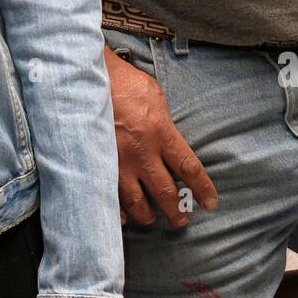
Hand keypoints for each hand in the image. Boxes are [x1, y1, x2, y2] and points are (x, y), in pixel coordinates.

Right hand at [105, 45, 217, 226]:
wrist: (87, 79)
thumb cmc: (123, 82)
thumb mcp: (154, 96)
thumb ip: (164, 124)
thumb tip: (170, 141)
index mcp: (160, 132)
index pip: (189, 168)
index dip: (203, 189)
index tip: (210, 203)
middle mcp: (142, 152)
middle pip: (166, 193)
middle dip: (177, 211)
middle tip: (181, 219)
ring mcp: (118, 162)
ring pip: (137, 202)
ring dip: (148, 215)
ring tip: (151, 217)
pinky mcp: (98, 165)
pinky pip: (110, 197)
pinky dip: (118, 211)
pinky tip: (124, 217)